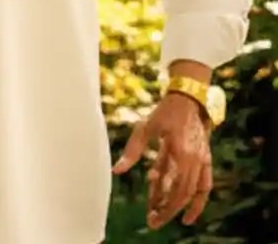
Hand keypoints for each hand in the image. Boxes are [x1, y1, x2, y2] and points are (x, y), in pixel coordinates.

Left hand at [112, 93, 214, 228]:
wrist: (187, 100)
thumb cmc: (163, 113)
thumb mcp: (144, 129)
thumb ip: (132, 151)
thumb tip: (116, 172)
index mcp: (181, 153)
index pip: (176, 189)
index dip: (164, 205)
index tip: (150, 216)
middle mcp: (195, 159)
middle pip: (184, 194)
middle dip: (168, 210)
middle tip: (152, 222)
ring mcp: (203, 160)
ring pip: (195, 191)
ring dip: (181, 207)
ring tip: (164, 217)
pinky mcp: (205, 159)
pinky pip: (205, 184)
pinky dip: (198, 199)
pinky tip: (188, 211)